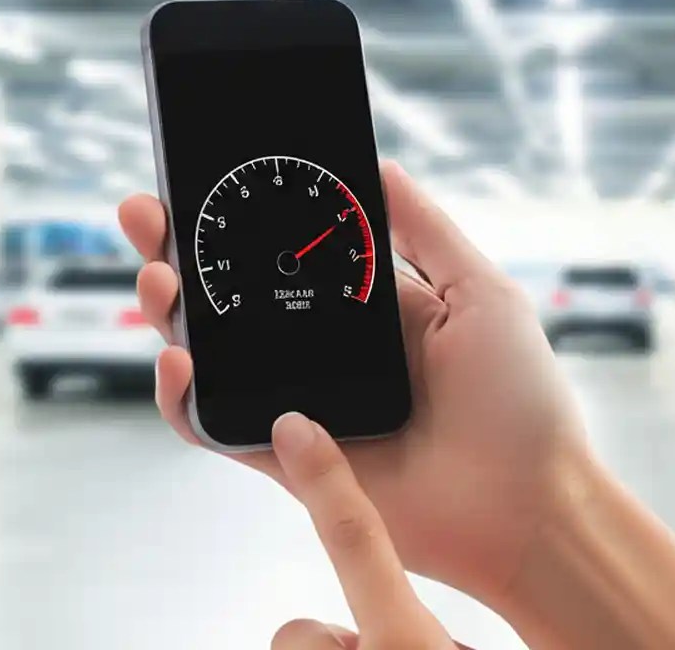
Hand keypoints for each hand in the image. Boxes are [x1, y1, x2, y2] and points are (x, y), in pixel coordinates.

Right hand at [119, 160, 584, 605]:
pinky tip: (179, 360)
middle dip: (179, 251)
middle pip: (233, 296)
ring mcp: (303, 405)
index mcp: (369, 308)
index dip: (238, 216)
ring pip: (213, 356)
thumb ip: (426, 231)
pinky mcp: (288, 463)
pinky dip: (182, 399)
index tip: (200, 174)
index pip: (286, 250)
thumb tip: (376, 165)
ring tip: (157, 279)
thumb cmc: (522, 403)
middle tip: (146, 214)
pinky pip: (216, 428)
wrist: (529, 510)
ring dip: (169, 315)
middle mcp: (327, 352)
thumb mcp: (482, 294)